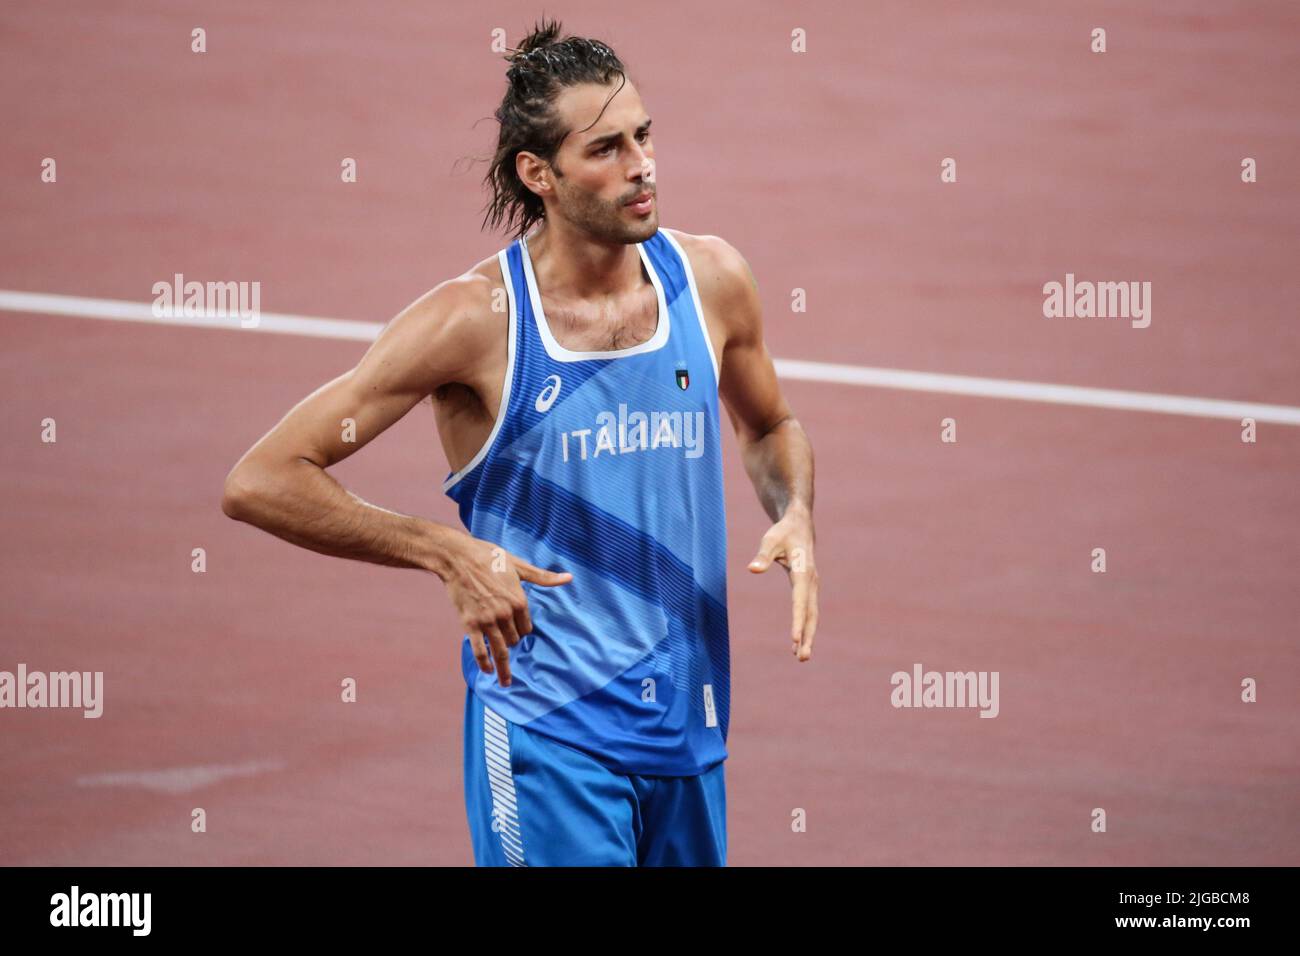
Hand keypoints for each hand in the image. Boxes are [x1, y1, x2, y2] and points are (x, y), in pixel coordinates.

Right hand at [441, 533, 571, 685]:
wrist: (458, 558)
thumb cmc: (489, 558)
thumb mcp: (519, 565)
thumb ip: (543, 577)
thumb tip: (568, 578)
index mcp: (519, 601)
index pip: (526, 628)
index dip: (522, 630)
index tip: (516, 631)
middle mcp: (506, 614)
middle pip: (514, 639)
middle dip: (511, 642)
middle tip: (505, 644)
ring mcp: (488, 622)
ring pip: (500, 650)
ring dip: (503, 668)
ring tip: (505, 682)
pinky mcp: (470, 625)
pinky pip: (479, 650)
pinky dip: (484, 663)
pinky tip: (488, 671)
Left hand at [747, 508, 817, 660]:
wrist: (799, 525)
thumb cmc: (783, 533)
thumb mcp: (770, 541)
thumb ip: (762, 556)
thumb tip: (752, 570)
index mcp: (803, 572)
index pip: (800, 602)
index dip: (797, 621)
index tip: (794, 639)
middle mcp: (811, 582)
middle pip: (810, 613)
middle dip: (807, 636)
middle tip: (802, 657)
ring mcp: (811, 586)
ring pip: (812, 614)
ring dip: (808, 635)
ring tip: (801, 656)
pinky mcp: (808, 588)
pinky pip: (808, 610)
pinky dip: (805, 626)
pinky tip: (798, 640)